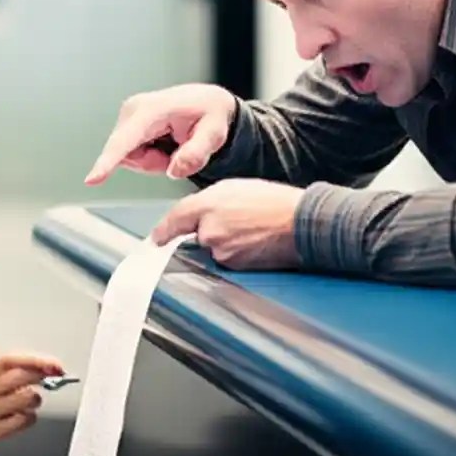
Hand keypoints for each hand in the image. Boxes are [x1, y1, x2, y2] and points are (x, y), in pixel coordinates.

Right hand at [0, 353, 62, 455]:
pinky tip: (23, 416)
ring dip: (35, 399)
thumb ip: (0, 371)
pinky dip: (29, 418)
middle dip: (40, 376)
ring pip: (25, 398)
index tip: (52, 363)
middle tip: (48, 378)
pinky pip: (22, 421)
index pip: (9, 360)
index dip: (34, 360)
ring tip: (29, 400)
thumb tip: (34, 365)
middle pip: (20, 377)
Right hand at [85, 84, 236, 184]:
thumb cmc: (211, 115)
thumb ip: (196, 153)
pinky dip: (150, 156)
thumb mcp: (214, 134)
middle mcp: (134, 110)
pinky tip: (165, 142)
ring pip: (127, 158)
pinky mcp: (127, 125)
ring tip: (174, 144)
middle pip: (127, 156)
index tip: (92, 179)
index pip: (125, 141)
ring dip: (152, 161)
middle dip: (153, 163)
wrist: (208, 103)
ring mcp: (128, 116)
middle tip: (180, 152)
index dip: (108, 162)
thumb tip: (174, 170)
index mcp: (153, 110)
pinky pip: (130, 154)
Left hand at [153, 179, 302, 269]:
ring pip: (214, 249)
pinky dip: (237, 251)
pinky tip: (254, 240)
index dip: (164, 231)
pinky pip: (228, 259)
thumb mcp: (233, 187)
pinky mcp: (235, 267)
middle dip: (210, 229)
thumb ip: (208, 202)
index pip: (174, 221)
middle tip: (237, 219)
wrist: (299, 222)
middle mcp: (208, 232)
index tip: (156, 239)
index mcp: (206, 206)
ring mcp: (221, 253)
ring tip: (250, 228)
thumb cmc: (272, 201)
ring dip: (225, 241)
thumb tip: (199, 215)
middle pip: (197, 235)